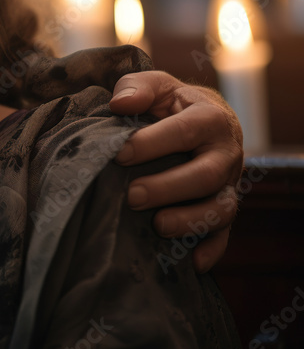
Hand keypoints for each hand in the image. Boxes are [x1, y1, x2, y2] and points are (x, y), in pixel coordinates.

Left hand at [109, 71, 243, 272]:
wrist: (200, 119)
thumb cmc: (169, 103)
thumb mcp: (155, 85)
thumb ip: (136, 87)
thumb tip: (120, 105)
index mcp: (209, 118)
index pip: (184, 131)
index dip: (152, 143)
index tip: (119, 154)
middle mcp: (226, 153)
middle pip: (207, 175)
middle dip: (169, 188)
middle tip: (132, 196)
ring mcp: (228, 184)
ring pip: (221, 208)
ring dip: (191, 221)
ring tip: (157, 227)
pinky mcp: (223, 208)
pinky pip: (225, 234)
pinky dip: (212, 250)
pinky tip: (191, 263)